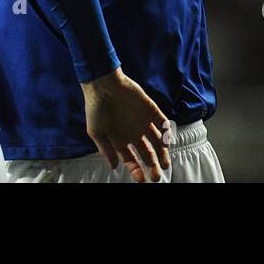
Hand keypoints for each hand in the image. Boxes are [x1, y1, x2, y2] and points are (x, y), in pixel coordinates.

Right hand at [82, 68, 170, 182]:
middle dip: (152, 165)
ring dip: (162, 152)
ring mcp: (143, 121)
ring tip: (165, 164)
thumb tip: (114, 167)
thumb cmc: (96, 108)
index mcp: (120, 139)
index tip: (142, 179)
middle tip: (157, 176)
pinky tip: (167, 142)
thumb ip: (106, 149)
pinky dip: (165, 132)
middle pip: (146, 153)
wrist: (103, 84)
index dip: (136, 170)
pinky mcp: (150, 109)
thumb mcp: (96, 131)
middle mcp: (133, 132)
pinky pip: (161, 122)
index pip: (131, 159)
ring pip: (157, 140)